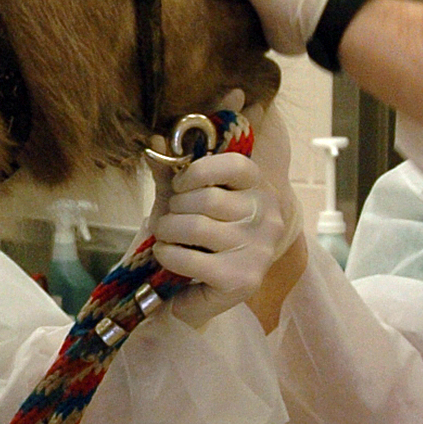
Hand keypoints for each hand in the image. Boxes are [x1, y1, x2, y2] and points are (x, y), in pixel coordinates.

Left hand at [149, 112, 299, 328]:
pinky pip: (190, 259)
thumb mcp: (189, 197)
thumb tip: (155, 140)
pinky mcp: (243, 280)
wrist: (217, 283)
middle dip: (175, 208)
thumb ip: (172, 170)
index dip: (197, 172)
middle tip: (169, 219)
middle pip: (207, 199)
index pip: (234, 165)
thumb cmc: (204, 231)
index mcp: (259, 188)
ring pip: (196, 227)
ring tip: (165, 237)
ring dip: (167, 231)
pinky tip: (168, 255)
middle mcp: (266, 217)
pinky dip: (168, 255)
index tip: (180, 185)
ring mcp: (258, 250)